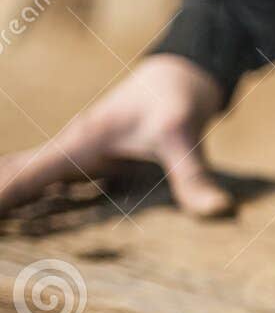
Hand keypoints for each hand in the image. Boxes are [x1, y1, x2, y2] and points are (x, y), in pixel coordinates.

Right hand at [0, 55, 231, 216]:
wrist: (182, 74)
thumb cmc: (177, 100)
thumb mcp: (185, 135)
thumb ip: (193, 174)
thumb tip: (215, 212)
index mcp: (79, 144)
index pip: (24, 177)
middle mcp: (69, 151)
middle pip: (12, 178)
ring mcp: (76, 157)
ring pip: (23, 182)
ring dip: (5, 202)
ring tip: (2, 238)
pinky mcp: (89, 164)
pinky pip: (45, 187)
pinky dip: (24, 203)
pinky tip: (18, 225)